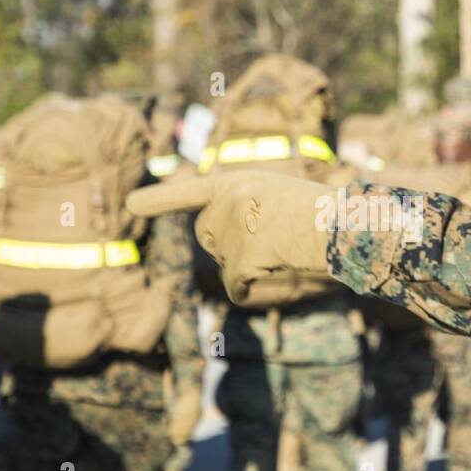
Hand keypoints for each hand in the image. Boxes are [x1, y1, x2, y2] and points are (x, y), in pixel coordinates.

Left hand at [127, 171, 334, 305]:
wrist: (339, 226)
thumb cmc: (319, 213)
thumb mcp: (276, 195)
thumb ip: (246, 207)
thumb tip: (226, 251)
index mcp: (237, 181)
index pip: (191, 191)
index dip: (159, 199)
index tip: (130, 205)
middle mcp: (227, 202)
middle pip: (206, 234)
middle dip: (225, 243)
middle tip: (266, 239)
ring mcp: (231, 230)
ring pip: (222, 261)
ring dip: (244, 263)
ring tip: (279, 248)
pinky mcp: (240, 258)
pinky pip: (235, 286)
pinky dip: (248, 288)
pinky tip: (273, 273)